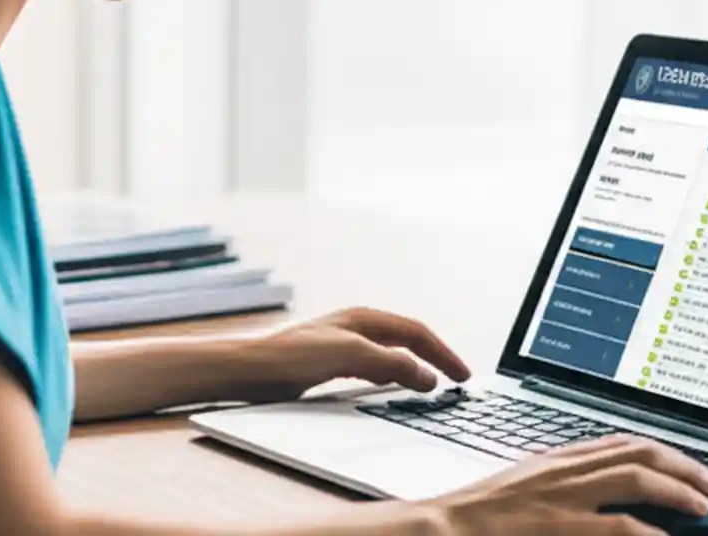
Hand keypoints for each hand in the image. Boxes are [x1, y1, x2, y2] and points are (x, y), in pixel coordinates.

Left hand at [238, 307, 472, 401]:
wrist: (244, 370)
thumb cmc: (290, 358)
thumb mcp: (349, 357)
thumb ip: (391, 364)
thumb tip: (428, 376)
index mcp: (364, 318)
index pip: (417, 333)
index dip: (443, 354)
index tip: (463, 376)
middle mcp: (356, 326)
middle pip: (407, 339)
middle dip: (434, 357)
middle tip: (457, 380)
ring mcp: (342, 344)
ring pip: (391, 354)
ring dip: (414, 367)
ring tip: (432, 385)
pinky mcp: (328, 363)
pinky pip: (373, 367)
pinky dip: (392, 377)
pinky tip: (389, 389)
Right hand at [430, 434, 707, 535]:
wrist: (441, 529)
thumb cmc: (477, 516)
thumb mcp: (524, 487)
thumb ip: (561, 484)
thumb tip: (600, 495)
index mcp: (559, 459)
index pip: (622, 442)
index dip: (664, 452)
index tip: (688, 467)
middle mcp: (566, 469)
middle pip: (639, 451)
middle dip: (683, 466)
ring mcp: (564, 496)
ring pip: (637, 477)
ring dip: (678, 490)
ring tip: (702, 507)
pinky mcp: (560, 525)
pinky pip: (619, 525)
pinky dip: (650, 532)